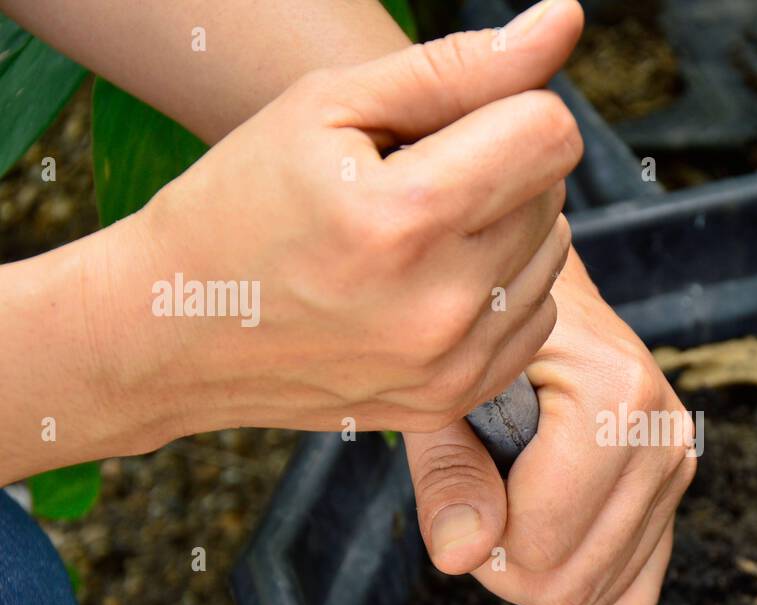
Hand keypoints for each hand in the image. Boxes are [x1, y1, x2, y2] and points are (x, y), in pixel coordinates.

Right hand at [117, 0, 584, 437]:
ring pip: (552, 255)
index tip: (454, 122)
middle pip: (553, 192)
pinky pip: (537, 319)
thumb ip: (458, 65)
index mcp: (404, 217)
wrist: (174, 333)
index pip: (550, 134)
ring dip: (505, 230)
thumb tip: (564, 21)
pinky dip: (500, 292)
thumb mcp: (329, 106)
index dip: (510, 109)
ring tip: (416, 237)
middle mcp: (441, 304)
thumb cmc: (243, 202)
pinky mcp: (456, 398)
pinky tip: (431, 286)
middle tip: (412, 184)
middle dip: (500, 170)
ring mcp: (451, 363)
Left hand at [403, 252, 696, 604]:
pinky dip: (582, 585)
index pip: (540, 540)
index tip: (466, 479)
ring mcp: (679, 465)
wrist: (545, 306)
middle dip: (508, 566)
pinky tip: (552, 537)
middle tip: (483, 500)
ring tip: (516, 502)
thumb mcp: (444, 392)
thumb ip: (447, 472)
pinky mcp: (678, 491)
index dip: (481, 535)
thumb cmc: (485, 342)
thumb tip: (462, 555)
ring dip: (540, 573)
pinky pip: (636, 593)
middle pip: (572, 583)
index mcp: (615, 396)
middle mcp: (664, 435)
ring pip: (600, 597)